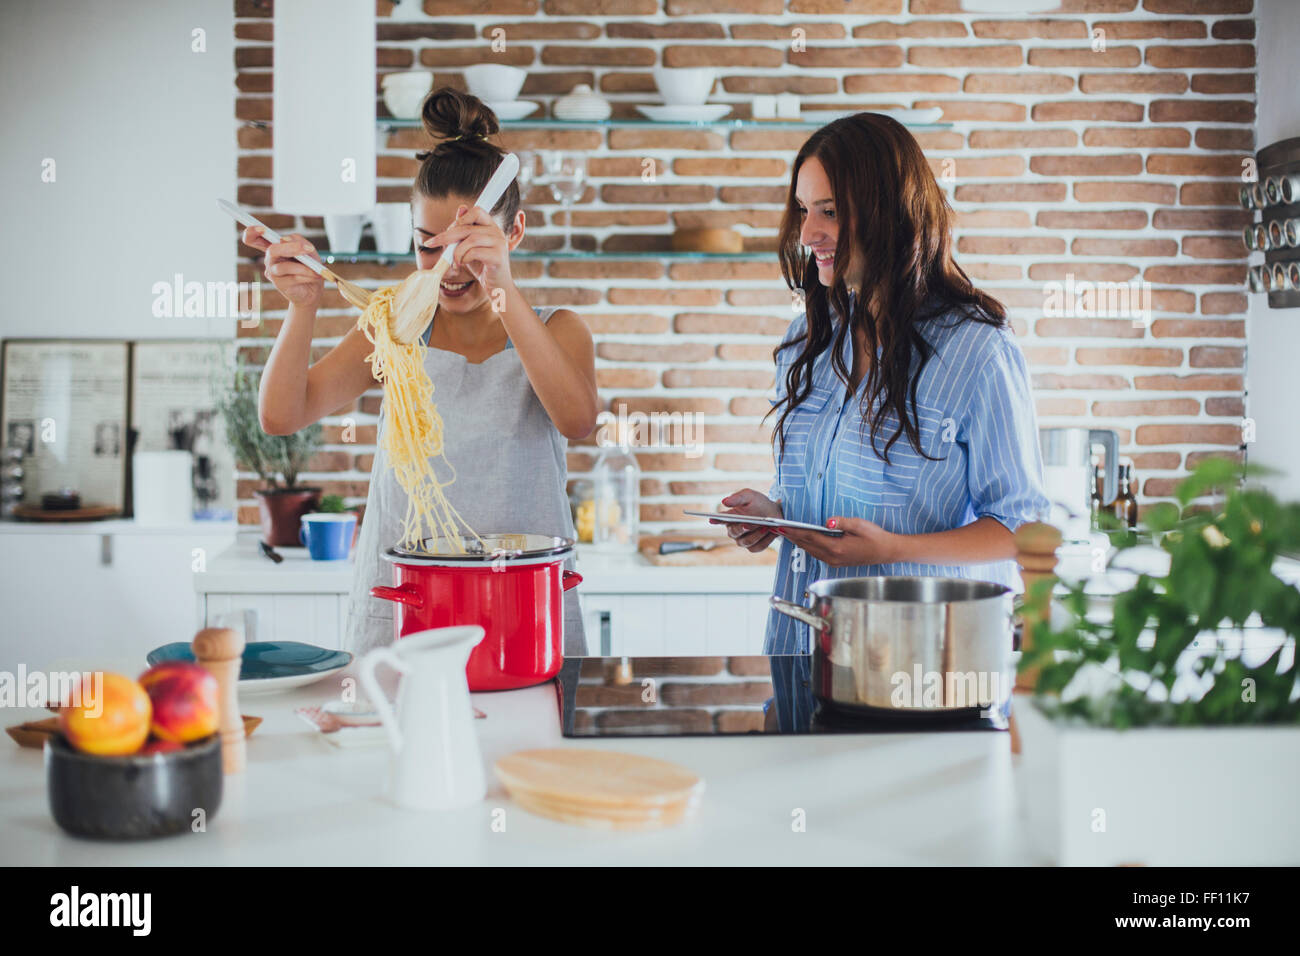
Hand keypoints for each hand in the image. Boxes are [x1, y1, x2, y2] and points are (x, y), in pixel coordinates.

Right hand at [245, 227, 322, 308]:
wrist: (314, 289)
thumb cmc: (310, 266)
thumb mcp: (308, 250)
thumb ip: (298, 241)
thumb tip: (284, 239)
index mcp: (275, 246)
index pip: (254, 238)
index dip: (252, 232)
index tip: (262, 229)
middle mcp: (270, 258)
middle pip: (271, 250)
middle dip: (289, 248)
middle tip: (308, 248)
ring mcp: (272, 271)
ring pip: (284, 266)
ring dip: (304, 267)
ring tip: (316, 270)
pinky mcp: (279, 284)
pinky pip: (292, 277)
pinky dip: (307, 275)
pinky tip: (315, 276)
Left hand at [427, 204, 513, 290]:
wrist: (497, 288)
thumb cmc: (482, 267)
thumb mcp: (469, 247)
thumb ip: (464, 231)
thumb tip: (461, 208)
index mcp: (491, 226)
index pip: (476, 211)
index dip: (458, 220)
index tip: (444, 233)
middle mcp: (497, 232)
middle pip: (467, 227)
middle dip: (446, 236)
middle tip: (432, 244)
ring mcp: (500, 243)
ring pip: (470, 239)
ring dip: (456, 252)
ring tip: (454, 262)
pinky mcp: (498, 256)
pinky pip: (474, 252)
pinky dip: (463, 259)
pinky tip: (462, 265)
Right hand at [716, 488, 781, 552]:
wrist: (776, 512)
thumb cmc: (759, 503)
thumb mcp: (749, 496)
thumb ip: (737, 498)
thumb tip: (724, 502)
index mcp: (730, 518)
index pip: (720, 520)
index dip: (716, 520)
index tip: (712, 519)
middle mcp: (734, 531)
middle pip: (734, 533)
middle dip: (742, 528)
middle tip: (748, 524)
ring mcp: (743, 541)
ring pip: (746, 542)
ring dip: (756, 534)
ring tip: (765, 526)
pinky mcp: (754, 547)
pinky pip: (758, 546)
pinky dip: (765, 539)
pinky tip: (772, 532)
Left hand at [778, 516, 900, 567]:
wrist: (887, 551)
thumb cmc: (875, 537)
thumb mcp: (860, 525)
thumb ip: (842, 522)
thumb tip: (827, 521)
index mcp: (837, 548)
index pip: (810, 537)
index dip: (794, 531)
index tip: (782, 527)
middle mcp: (833, 557)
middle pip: (807, 545)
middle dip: (792, 536)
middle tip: (778, 529)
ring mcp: (834, 561)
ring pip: (810, 551)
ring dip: (799, 542)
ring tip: (787, 533)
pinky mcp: (837, 562)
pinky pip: (817, 554)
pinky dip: (808, 546)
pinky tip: (803, 540)